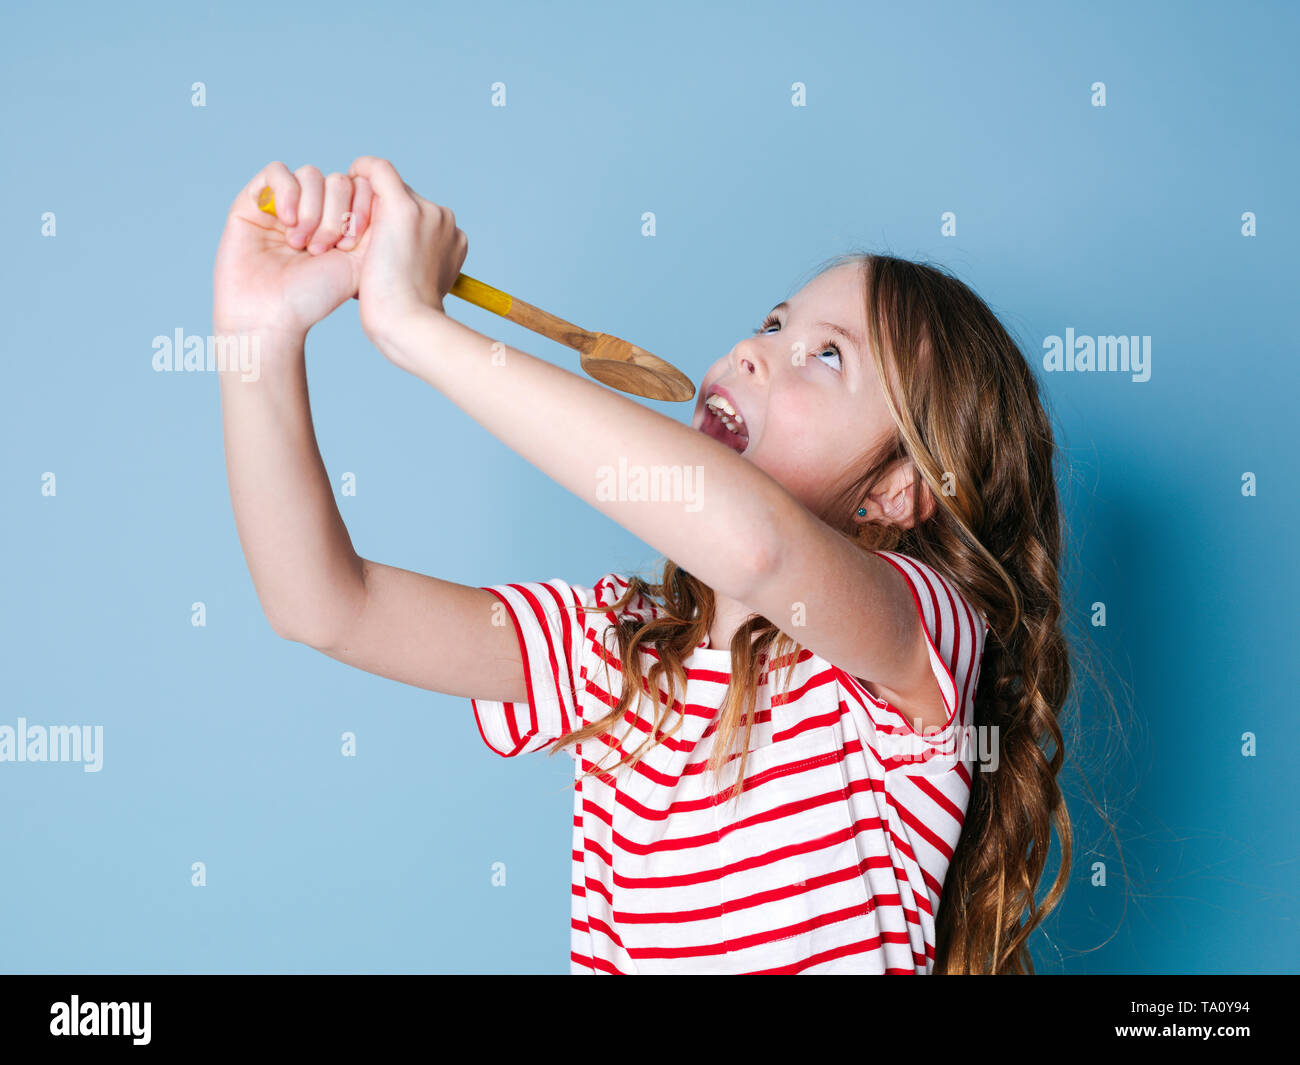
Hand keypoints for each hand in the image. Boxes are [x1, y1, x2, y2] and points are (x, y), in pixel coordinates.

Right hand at [213, 161, 373, 341]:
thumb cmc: (314, 296)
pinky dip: (287, 192)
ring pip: (310, 174)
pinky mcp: (254, 199)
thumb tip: (384, 191)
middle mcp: (314, 210)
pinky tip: (287, 221)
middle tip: (323, 249)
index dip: (361, 208)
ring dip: (312, 210)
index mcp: (341, 223)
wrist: (270, 316)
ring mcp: (284, 203)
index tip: (352, 244)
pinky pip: (276, 170)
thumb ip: (375, 226)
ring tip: (302, 244)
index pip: (361, 188)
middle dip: (335, 215)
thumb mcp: (359, 262)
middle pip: (338, 180)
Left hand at [342, 156, 467, 356]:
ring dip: (366, 204)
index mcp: (452, 241)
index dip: (393, 226)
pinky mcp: (404, 208)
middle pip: (404, 200)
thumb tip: (390, 265)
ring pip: (389, 189)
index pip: (418, 218)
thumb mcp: (413, 290)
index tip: (372, 242)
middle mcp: (444, 221)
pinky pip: (376, 170)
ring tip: (345, 231)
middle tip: (349, 237)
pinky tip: (344, 183)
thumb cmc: (405, 319)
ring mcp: (427, 212)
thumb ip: (408, 267)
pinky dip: (359, 172)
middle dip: (378, 213)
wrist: (409, 324)